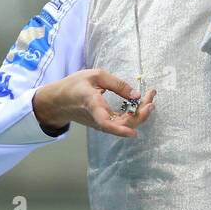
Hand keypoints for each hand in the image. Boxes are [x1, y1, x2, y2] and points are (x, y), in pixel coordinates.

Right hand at [33, 69, 156, 138]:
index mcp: (92, 104)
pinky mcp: (104, 124)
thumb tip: (137, 95)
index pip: (105, 122)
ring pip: (125, 125)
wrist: (58, 101)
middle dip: (142, 113)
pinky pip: (122, 123)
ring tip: (150, 97)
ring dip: (140, 113)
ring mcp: (101, 123)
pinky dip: (134, 114)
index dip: (120, 129)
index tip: (134, 133)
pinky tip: (140, 103)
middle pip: (123, 124)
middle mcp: (98, 118)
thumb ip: (117, 84)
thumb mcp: (95, 76)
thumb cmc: (74, 85)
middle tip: (151, 96)